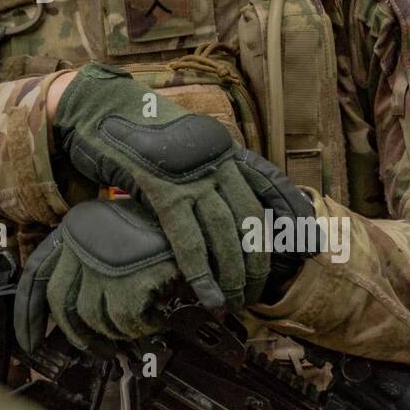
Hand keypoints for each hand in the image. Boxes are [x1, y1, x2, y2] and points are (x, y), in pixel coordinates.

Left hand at [14, 198, 182, 352]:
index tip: (29, 339)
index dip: (29, 312)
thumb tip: (78, 314)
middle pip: (62, 304)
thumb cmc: (157, 225)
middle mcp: (81, 244)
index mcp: (74, 229)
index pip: (37, 275)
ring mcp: (102, 264)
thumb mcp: (114, 231)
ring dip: (117, 331)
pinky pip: (126, 321)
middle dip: (77, 336)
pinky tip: (156, 318)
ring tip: (138, 327)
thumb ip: (91, 260)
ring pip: (94, 318)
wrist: (191, 215)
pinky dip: (142, 326)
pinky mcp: (128, 282)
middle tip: (96, 352)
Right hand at [51, 62, 316, 313]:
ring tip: (236, 301)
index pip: (271, 183)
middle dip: (259, 262)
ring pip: (227, 234)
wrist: (98, 108)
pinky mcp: (163, 189)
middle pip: (252, 219)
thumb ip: (204, 163)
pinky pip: (189, 239)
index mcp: (223, 146)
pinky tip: (209, 295)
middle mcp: (216, 159)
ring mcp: (192, 174)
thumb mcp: (181, 140)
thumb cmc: (134, 127)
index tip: (311, 245)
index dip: (294, 216)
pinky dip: (202, 272)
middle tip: (256, 291)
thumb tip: (218, 195)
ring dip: (234, 274)